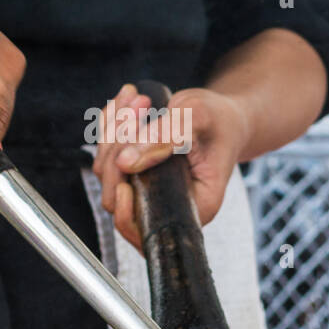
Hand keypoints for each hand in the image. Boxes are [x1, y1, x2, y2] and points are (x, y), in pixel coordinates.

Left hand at [92, 83, 250, 248]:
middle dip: (118, 148)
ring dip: (114, 130)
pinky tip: (127, 101)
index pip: (148, 228)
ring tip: (139, 100)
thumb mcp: (198, 118)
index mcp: (195, 206)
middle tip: (139, 110)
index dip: (127, 210)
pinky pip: (106, 154)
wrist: (221, 115)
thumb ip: (165, 137)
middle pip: (117, 196)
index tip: (124, 175)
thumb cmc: (220, 121)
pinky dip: (110, 124)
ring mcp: (145, 189)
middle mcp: (167, 203)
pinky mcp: (132, 172)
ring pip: (108, 172)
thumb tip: (126, 161)